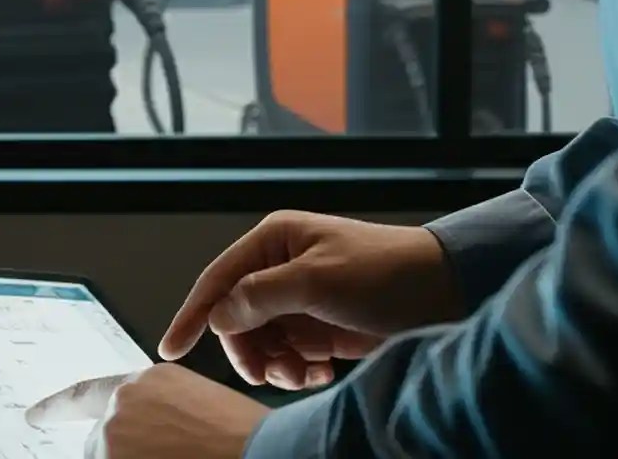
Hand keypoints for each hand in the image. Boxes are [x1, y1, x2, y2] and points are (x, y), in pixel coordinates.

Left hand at [26, 364, 269, 458]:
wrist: (262, 453)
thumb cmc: (245, 439)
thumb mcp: (198, 408)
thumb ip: (157, 414)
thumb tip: (143, 434)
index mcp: (147, 381)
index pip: (85, 394)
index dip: (56, 407)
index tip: (33, 415)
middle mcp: (122, 403)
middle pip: (100, 442)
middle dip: (124, 454)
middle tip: (172, 454)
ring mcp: (113, 437)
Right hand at [159, 211, 461, 390]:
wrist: (447, 293)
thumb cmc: (386, 272)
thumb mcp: (317, 280)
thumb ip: (260, 295)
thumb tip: (219, 316)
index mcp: (275, 240)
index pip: (218, 280)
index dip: (192, 315)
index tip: (170, 350)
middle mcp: (282, 267)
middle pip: (236, 318)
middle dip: (248, 350)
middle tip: (271, 374)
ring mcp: (300, 298)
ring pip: (260, 341)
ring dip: (274, 365)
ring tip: (303, 376)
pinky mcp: (320, 326)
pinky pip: (288, 354)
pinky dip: (296, 370)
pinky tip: (321, 373)